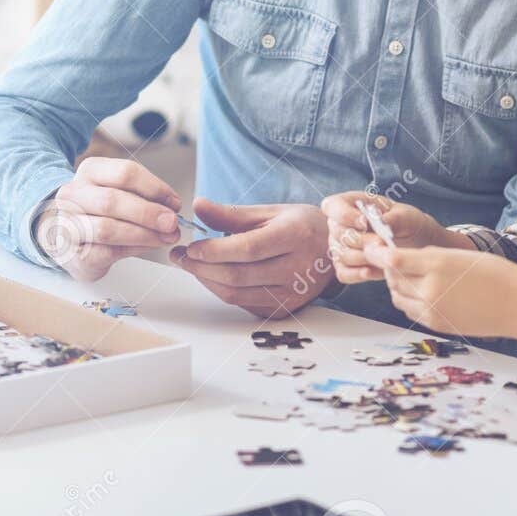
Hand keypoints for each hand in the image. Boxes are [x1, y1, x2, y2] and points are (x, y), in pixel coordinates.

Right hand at [34, 157, 180, 280]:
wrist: (68, 237)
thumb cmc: (100, 212)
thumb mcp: (120, 192)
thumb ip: (144, 197)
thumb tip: (172, 206)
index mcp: (90, 171)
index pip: (125, 172)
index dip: (155, 187)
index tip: (174, 202)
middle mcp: (73, 194)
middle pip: (113, 200)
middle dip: (149, 213)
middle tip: (172, 222)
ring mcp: (69, 223)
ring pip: (108, 228)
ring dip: (144, 234)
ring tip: (166, 237)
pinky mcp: (72, 251)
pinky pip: (107, 251)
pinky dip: (133, 249)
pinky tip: (148, 246)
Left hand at [169, 198, 333, 317]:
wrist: (335, 252)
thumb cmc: (301, 227)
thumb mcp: (270, 212)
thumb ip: (232, 214)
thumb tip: (198, 207)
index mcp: (294, 236)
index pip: (247, 248)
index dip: (214, 250)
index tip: (189, 246)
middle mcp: (297, 267)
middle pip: (238, 275)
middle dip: (201, 268)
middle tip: (180, 257)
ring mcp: (292, 293)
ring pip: (237, 294)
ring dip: (208, 281)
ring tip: (191, 266)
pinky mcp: (286, 309)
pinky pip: (244, 304)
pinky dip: (223, 291)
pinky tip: (213, 277)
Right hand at [319, 191, 452, 283]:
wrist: (414, 244)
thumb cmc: (406, 223)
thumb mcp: (406, 216)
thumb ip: (394, 218)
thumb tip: (381, 222)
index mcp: (349, 203)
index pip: (331, 206)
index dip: (344, 214)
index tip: (364, 222)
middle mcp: (339, 225)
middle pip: (338, 233)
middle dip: (361, 240)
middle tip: (381, 243)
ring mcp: (339, 247)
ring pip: (342, 254)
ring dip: (363, 257)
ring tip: (384, 257)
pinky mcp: (345, 266)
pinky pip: (344, 273)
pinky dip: (358, 274)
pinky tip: (374, 271)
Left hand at [363, 242, 515, 336]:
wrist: (516, 303)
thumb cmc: (492, 273)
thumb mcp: (457, 254)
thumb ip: (427, 256)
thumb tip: (402, 258)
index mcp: (437, 265)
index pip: (393, 260)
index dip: (378, 253)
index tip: (371, 247)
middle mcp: (430, 289)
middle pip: (392, 279)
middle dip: (389, 269)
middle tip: (395, 261)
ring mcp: (432, 310)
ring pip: (398, 297)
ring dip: (398, 286)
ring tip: (411, 277)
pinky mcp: (436, 324)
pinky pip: (410, 311)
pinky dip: (409, 301)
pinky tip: (422, 293)